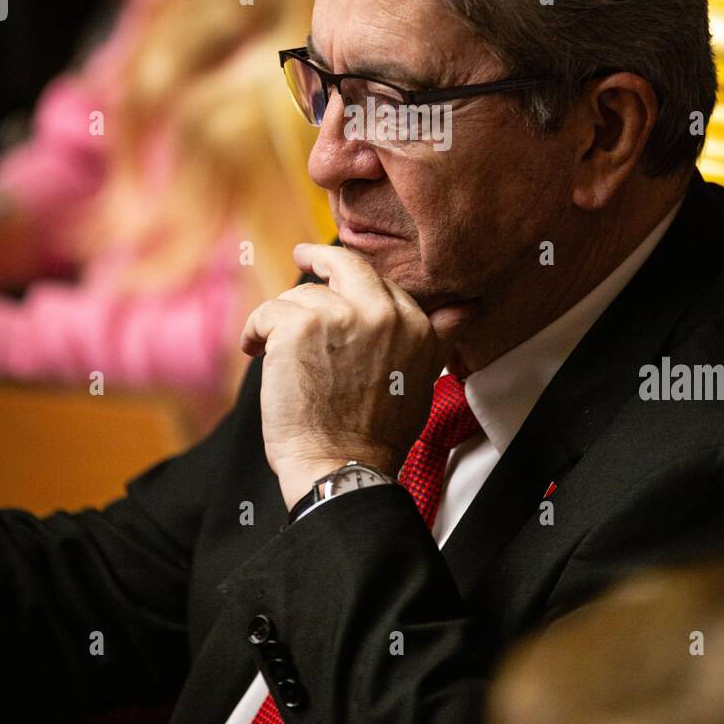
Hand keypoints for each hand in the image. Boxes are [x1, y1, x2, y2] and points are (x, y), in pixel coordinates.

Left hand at [240, 243, 479, 509]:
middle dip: (319, 258)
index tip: (334, 279)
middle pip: (343, 264)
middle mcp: (381, 312)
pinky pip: (266, 312)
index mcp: (415, 323)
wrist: (343, 467)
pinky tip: (255, 350)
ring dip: (283, 320)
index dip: (352, 282)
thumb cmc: (377, 434)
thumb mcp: (424, 378)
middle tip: (302, 256)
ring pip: (299, 295)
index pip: (378, 281)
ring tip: (275, 350)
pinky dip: (255, 331)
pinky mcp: (297, 326)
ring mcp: (338, 315)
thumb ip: (439, 335)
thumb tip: (469, 305)